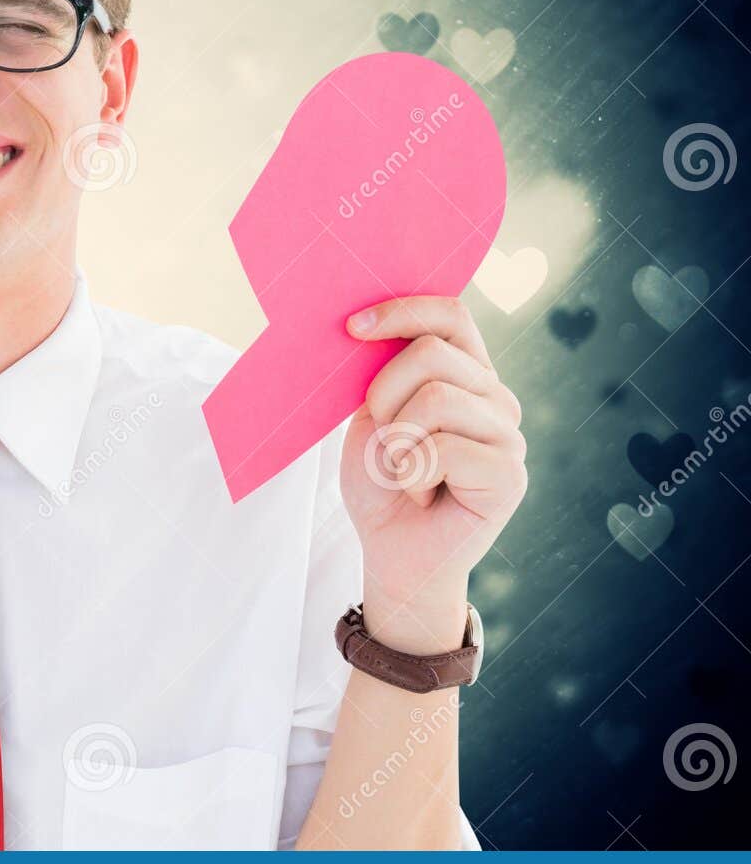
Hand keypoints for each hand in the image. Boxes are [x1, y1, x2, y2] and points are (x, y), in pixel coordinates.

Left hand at [338, 296, 526, 652]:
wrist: (392, 552)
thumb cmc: (381, 483)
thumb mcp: (372, 417)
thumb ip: (384, 373)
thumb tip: (368, 324)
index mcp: (466, 373)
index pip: (450, 315)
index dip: (402, 311)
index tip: (352, 328)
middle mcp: (495, 396)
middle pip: (432, 354)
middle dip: (383, 395)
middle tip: (385, 441)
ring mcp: (508, 434)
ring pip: (436, 398)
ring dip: (396, 441)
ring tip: (404, 470)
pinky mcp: (510, 474)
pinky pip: (443, 448)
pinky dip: (412, 474)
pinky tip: (422, 493)